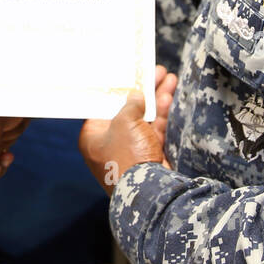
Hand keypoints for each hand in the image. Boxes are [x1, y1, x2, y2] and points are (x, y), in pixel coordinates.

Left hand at [79, 66, 176, 195]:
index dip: (117, 89)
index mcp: (93, 136)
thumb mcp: (125, 122)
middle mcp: (109, 142)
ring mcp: (129, 150)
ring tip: (168, 78)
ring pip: (143, 118)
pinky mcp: (147, 156)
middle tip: (154, 72)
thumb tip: (137, 96)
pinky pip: (153, 130)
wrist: (148, 190)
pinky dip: (161, 114)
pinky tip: (170, 96)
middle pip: (126, 110)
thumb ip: (131, 104)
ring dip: (156, 99)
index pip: (102, 106)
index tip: (128, 74)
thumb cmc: (127, 155)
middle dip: (143, 91)